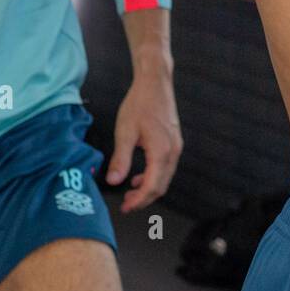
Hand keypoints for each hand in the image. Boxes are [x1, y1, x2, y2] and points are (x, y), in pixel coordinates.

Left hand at [104, 65, 182, 211]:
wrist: (155, 83)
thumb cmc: (139, 104)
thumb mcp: (125, 132)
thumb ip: (121, 159)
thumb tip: (113, 181)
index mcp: (161, 151)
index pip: (151, 186)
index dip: (138, 201)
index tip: (125, 207)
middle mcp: (173, 151)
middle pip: (161, 186)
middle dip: (144, 199)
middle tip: (126, 204)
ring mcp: (176, 147)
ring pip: (165, 178)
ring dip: (149, 189)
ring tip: (130, 193)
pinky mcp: (174, 142)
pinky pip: (166, 167)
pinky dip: (153, 176)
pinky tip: (139, 176)